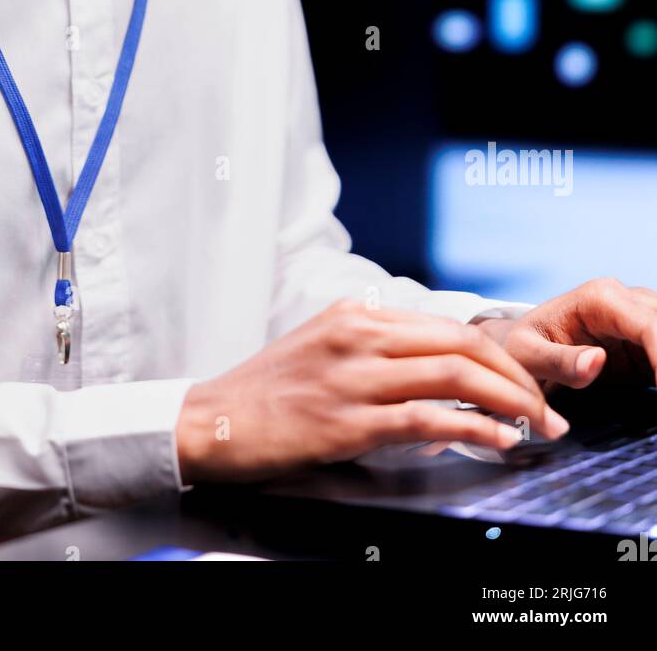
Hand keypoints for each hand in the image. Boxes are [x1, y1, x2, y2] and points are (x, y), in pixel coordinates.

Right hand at [175, 298, 569, 483]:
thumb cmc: (268, 392)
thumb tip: (435, 365)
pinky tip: (496, 440)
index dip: (496, 355)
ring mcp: (352, 378)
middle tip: (545, 408)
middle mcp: (358, 336)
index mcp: (355, 316)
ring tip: (534, 425)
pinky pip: (425, 419)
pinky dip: (471, 428)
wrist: (212, 421)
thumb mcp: (323, 347)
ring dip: (507, 402)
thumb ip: (374, 348)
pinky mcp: (345, 422)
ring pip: (452, 375)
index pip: (446, 326)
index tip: (523, 382)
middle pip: (460, 345)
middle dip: (515, 377)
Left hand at [476, 277, 656, 394]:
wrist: (517, 345)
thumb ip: (559, 362)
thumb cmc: (518, 347)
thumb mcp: (527, 356)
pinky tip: (656, 390)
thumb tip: (596, 361)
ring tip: (656, 392)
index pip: (648, 324)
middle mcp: (622, 301)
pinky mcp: (641, 342)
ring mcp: (634, 319)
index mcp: (598, 298)